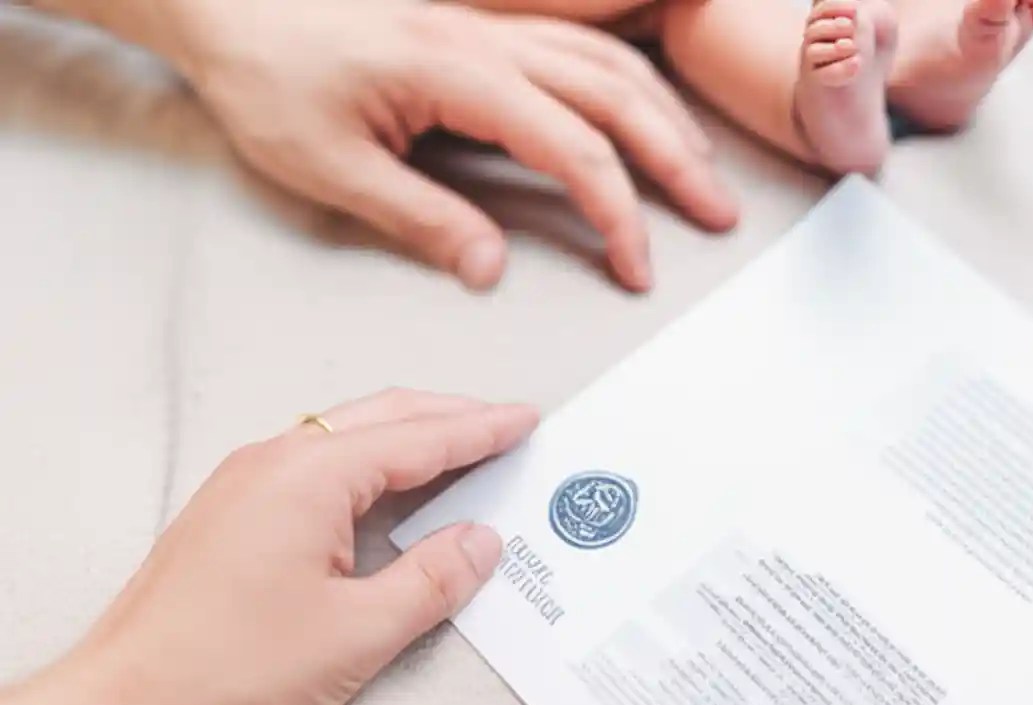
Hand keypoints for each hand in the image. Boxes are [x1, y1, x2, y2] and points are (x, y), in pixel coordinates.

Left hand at [0, 389, 539, 704]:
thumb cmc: (219, 672)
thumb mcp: (356, 632)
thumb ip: (432, 580)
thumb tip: (478, 544)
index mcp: (309, 475)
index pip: (420, 438)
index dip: (480, 429)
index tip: (522, 421)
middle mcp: (273, 461)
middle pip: (385, 417)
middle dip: (451, 417)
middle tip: (502, 424)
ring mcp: (246, 481)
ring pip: (348, 435)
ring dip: (409, 436)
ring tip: (458, 449)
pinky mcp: (232, 509)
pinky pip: (317, 461)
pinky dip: (369, 462)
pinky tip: (387, 489)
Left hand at [166, 0, 739, 290]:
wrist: (232, 9)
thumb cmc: (272, 80)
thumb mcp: (331, 167)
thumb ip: (421, 218)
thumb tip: (491, 267)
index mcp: (458, 75)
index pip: (572, 148)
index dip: (617, 213)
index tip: (636, 267)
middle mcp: (489, 43)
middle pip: (615, 94)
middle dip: (676, 158)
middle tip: (718, 213)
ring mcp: (491, 30)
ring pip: (607, 62)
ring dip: (663, 114)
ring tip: (699, 167)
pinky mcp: (483, 33)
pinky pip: (579, 47)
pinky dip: (627, 80)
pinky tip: (642, 108)